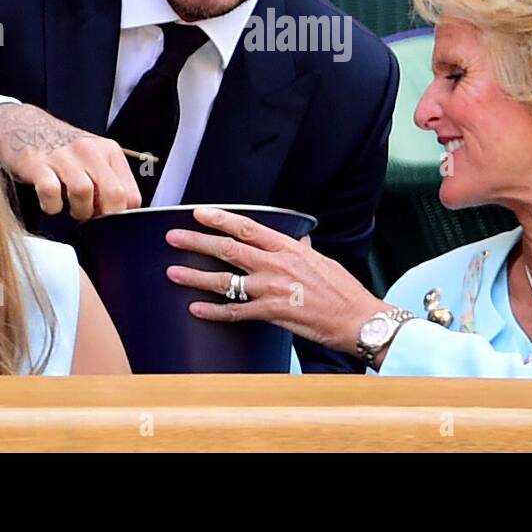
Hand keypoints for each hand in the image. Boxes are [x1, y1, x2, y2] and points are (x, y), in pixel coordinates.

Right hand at [0, 103, 141, 221]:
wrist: (24, 125)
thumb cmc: (63, 150)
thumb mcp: (95, 158)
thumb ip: (110, 183)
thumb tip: (122, 216)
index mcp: (109, 151)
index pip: (132, 195)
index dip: (121, 215)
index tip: (108, 219)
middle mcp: (90, 151)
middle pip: (114, 194)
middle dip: (104, 217)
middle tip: (91, 218)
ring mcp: (63, 156)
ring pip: (83, 192)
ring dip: (78, 210)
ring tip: (71, 209)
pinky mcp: (37, 164)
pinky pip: (50, 192)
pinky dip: (51, 206)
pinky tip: (51, 203)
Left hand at [165, 207, 388, 353]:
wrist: (358, 318)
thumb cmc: (343, 291)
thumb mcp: (323, 262)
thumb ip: (304, 250)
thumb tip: (300, 240)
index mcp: (289, 248)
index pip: (248, 228)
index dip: (221, 218)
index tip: (200, 212)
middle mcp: (276, 265)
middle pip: (229, 249)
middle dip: (198, 241)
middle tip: (173, 237)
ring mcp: (272, 289)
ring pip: (226, 280)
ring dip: (196, 276)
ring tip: (173, 272)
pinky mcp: (272, 314)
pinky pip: (236, 312)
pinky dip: (213, 311)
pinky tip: (195, 309)